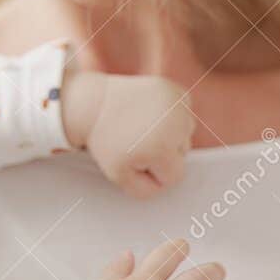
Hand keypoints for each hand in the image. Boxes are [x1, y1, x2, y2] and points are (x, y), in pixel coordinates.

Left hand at [64, 72, 195, 197]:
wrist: (94, 104)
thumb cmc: (106, 142)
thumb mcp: (120, 177)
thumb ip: (148, 190)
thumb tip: (170, 183)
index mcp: (163, 148)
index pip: (176, 176)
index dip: (155, 172)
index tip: (135, 159)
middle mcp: (176, 124)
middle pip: (183, 152)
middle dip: (164, 152)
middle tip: (136, 141)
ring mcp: (177, 103)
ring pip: (186, 131)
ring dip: (169, 133)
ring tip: (142, 126)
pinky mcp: (176, 89)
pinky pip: (184, 112)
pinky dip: (171, 114)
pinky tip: (150, 112)